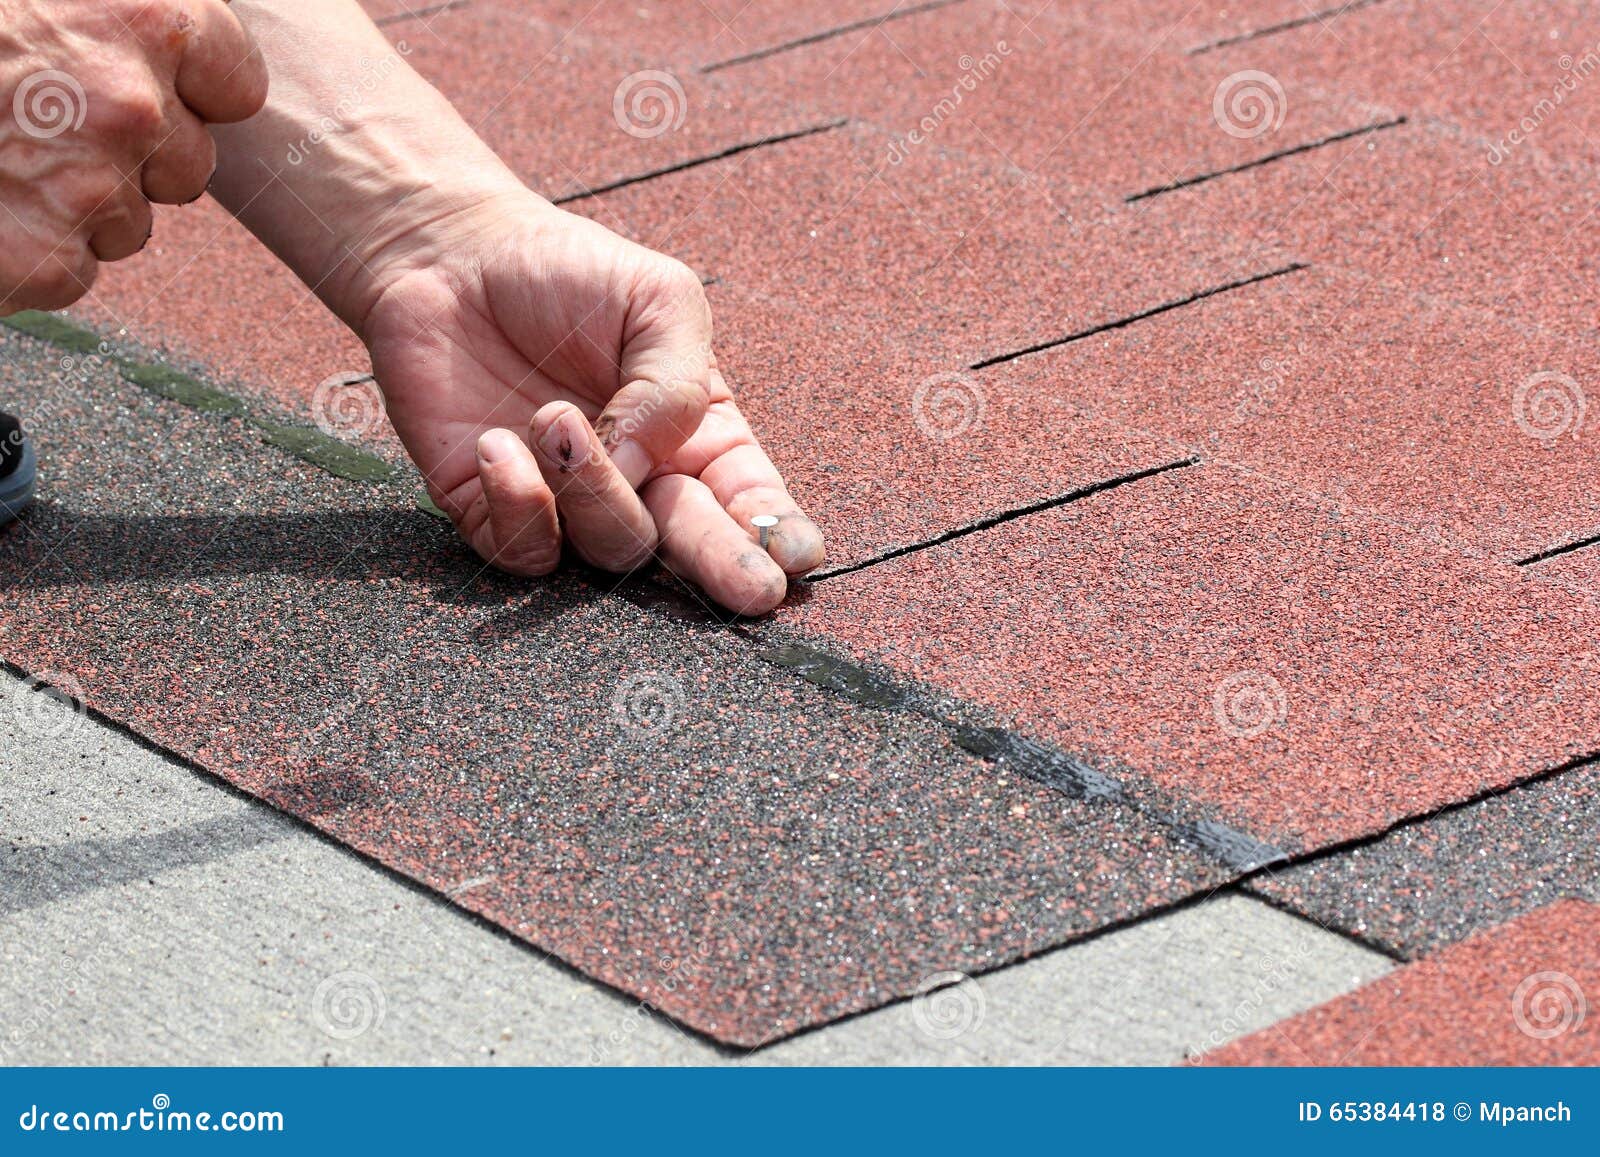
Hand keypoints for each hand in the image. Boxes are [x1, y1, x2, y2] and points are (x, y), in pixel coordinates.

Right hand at [0, 0, 267, 312]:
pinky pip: (77, 269)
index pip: (233, 84)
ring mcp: (93, 188)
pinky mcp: (49, 261)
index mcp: (145, 15)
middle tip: (39, 124)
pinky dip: (33, 252)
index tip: (145, 88)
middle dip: (131, 156)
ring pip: (133, 222)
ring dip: (79, 204)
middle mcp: (132, 104)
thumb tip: (171, 45)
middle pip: (188, 164)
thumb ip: (105, 14)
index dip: (189, 93)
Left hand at [356, 192, 824, 614]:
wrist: (452, 255)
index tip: (797, 558)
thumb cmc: (568, 271)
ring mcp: (571, 503)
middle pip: (695, 548)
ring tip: (553, 416)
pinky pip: (526, 551)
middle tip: (751, 591)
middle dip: (728, 569)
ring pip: (612, 550)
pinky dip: (517, 502)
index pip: (749, 500)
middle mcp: (643, 481)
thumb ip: (671, 385)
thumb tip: (645, 466)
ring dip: (592, 491)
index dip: (778, 534)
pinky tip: (498, 441)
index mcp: (699, 435)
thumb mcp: (658, 301)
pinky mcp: (496, 510)